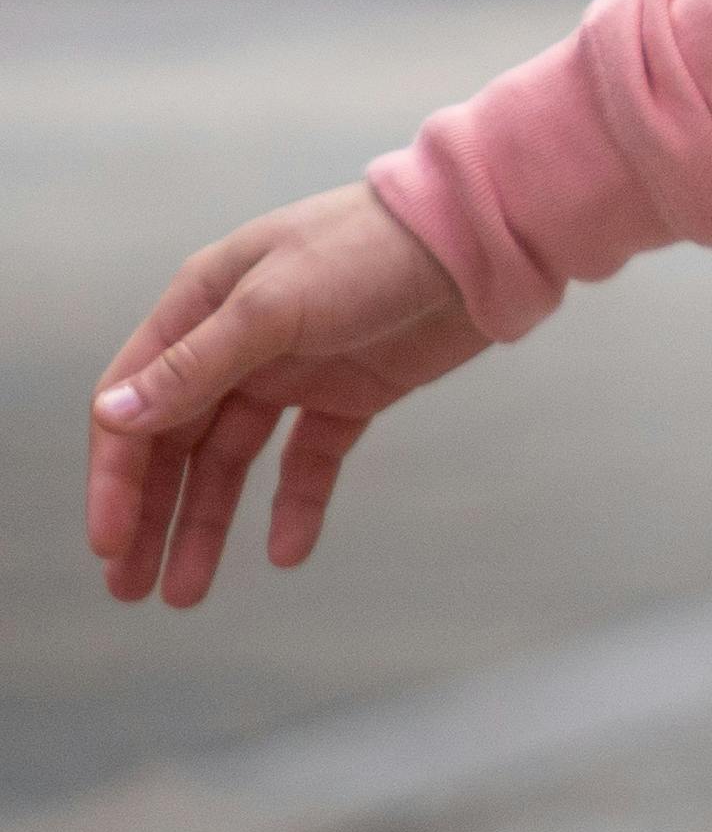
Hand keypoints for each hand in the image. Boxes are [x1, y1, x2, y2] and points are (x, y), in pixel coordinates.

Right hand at [88, 183, 490, 607]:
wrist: (480, 239)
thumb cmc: (371, 249)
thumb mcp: (275, 306)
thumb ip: (198, 365)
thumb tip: (115, 414)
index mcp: (200, 308)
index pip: (133, 406)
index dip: (116, 479)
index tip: (110, 544)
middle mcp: (236, 343)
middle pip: (176, 444)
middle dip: (151, 516)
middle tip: (133, 589)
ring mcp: (295, 371)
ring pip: (234, 462)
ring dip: (208, 522)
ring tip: (188, 592)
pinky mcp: (352, 394)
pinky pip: (309, 461)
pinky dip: (296, 504)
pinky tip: (284, 552)